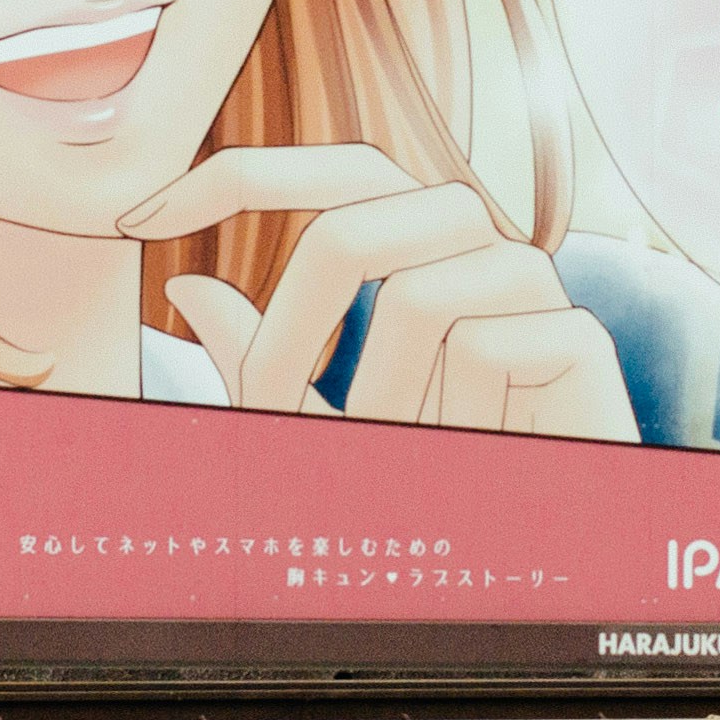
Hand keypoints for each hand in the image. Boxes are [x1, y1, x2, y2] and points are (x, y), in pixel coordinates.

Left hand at [119, 142, 637, 439]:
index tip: (139, 219)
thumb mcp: (323, 428)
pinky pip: (486, 351)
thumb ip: (263, 363)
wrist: (544, 550)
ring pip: (418, 301)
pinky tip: (478, 456)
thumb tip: (190, 289)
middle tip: (271, 414)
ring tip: (410, 457)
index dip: (238, 177)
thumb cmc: (433, 481)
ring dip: (382, 403)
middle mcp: (477, 244)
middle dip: (292, 333)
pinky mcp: (580, 335)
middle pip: (356, 228)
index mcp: (418, 243)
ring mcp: (533, 285)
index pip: (337, 169)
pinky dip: (457, 424)